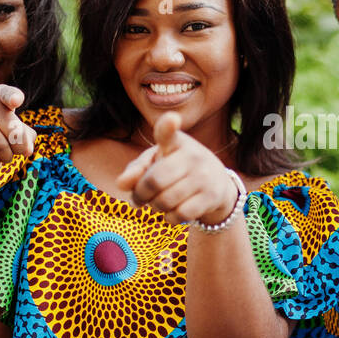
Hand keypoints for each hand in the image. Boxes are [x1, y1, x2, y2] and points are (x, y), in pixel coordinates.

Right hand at [0, 84, 35, 167]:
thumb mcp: (0, 113)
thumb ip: (20, 126)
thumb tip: (30, 144)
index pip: (8, 94)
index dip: (13, 98)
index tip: (16, 102)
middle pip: (12, 130)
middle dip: (19, 147)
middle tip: (18, 153)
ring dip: (6, 156)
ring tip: (6, 159)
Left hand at [115, 113, 238, 225]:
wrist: (217, 184)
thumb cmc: (176, 170)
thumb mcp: (156, 163)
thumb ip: (135, 170)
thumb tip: (121, 184)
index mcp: (176, 141)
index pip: (168, 132)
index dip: (168, 126)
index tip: (171, 119)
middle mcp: (193, 155)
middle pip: (154, 181)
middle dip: (141, 195)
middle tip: (140, 198)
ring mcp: (205, 175)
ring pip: (165, 201)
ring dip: (155, 208)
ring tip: (158, 203)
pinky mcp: (212, 196)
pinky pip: (180, 215)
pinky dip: (170, 218)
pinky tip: (173, 212)